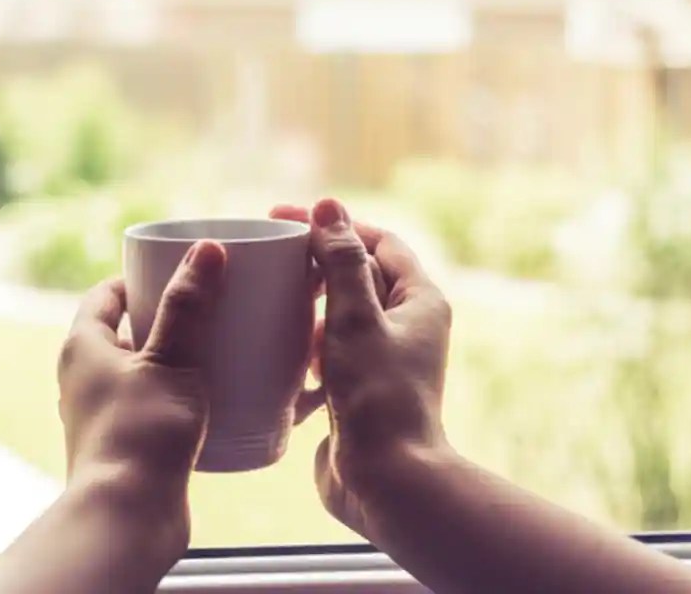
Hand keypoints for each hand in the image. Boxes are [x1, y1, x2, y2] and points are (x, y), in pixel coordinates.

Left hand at [58, 240, 226, 543]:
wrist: (126, 518)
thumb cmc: (141, 436)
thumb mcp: (172, 361)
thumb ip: (189, 307)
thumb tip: (207, 249)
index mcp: (82, 347)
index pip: (106, 294)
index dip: (140, 276)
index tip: (179, 271)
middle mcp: (84, 378)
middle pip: (126, 330)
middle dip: (167, 316)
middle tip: (210, 307)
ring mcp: (103, 414)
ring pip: (141, 371)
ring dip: (175, 358)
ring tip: (219, 350)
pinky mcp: (126, 445)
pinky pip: (152, 406)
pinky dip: (178, 396)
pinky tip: (213, 399)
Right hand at [274, 200, 451, 538]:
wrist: (386, 482)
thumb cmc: (377, 398)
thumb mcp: (354, 319)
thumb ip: (340, 261)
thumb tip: (328, 207)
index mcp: (419, 302)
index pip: (378, 242)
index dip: (334, 224)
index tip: (285, 218)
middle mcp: (406, 328)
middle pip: (357, 277)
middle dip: (316, 267)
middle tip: (271, 257)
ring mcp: (382, 362)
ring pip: (339, 319)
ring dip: (308, 312)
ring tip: (273, 305)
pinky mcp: (359, 393)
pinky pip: (328, 358)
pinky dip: (305, 354)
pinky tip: (280, 357)